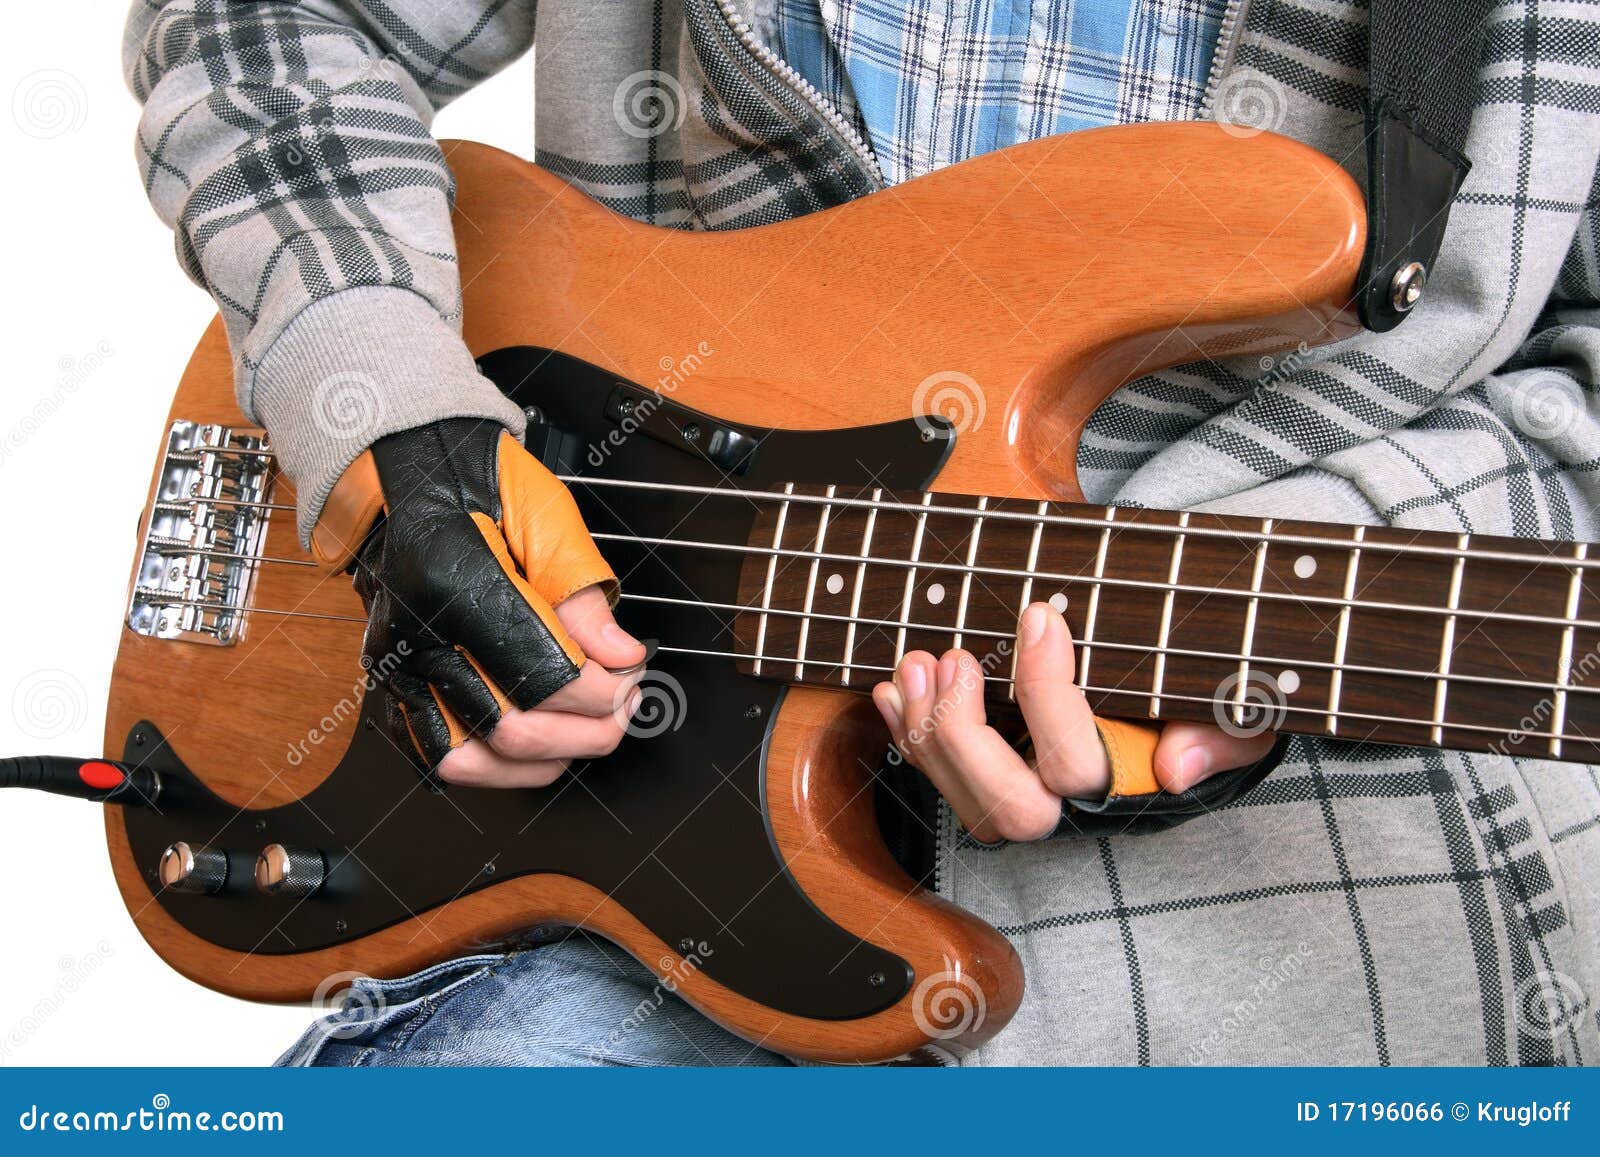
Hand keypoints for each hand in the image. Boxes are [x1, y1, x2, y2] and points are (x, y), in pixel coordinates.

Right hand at [347, 418, 647, 786]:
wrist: (398, 466)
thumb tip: (619, 654)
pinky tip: (541, 744)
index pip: (545, 675)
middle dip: (589, 731)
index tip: (634, 672)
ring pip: (473, 761)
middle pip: (514, 730)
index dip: (605, 690)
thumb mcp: (542, 511)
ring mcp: (397, 664)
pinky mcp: (391, 681)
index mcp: (454, 581)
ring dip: (546, 759)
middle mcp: (415, 633)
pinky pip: (440, 754)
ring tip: (589, 728)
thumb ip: (582, 589)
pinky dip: (498, 766)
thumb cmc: (470, 476)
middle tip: (625, 703)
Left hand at [870, 602, 1275, 841]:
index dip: (1047, 694)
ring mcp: (1026, 799)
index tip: (1040, 615)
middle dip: (961, 738)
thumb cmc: (1213, 703)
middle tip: (953, 658)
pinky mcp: (990, 781)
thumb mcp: (1242, 711)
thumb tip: (1175, 766)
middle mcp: (1071, 811)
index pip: (1074, 765)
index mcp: (1128, 789)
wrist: (1188, 706)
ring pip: (961, 800)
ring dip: (925, 732)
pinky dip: (904, 735)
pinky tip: (891, 690)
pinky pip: (937, 778)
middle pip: (1004, 811)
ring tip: (915, 662)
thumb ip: (1225, 736)